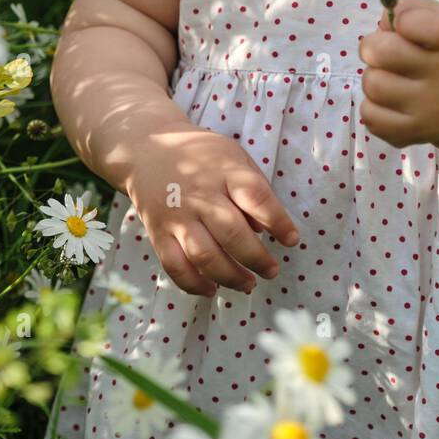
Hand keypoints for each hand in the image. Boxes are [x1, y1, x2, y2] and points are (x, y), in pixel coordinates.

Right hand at [127, 128, 299, 297]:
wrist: (147, 148)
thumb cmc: (200, 154)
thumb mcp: (232, 155)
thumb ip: (252, 188)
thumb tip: (263, 230)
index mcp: (225, 171)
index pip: (256, 198)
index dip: (278, 222)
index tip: (292, 240)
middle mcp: (201, 195)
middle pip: (232, 233)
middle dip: (256, 258)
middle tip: (272, 271)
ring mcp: (177, 216)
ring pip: (205, 256)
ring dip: (230, 276)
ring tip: (248, 284)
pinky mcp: (158, 234)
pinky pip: (175, 266)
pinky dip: (193, 284)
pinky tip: (211, 289)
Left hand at [357, 0, 438, 148]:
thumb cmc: (438, 51)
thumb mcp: (436, 20)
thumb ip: (409, 10)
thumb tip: (386, 22)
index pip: (431, 25)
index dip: (405, 19)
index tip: (401, 25)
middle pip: (382, 52)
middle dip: (372, 47)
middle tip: (381, 51)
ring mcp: (429, 108)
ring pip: (372, 84)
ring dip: (373, 77)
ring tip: (391, 78)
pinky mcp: (411, 134)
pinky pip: (368, 114)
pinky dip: (372, 106)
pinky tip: (391, 103)